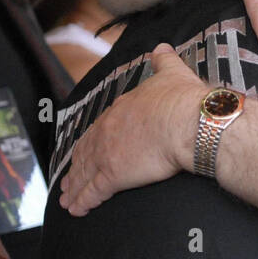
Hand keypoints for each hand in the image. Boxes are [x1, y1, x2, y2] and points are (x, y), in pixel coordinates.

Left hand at [60, 44, 205, 215]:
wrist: (189, 121)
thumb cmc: (183, 100)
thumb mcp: (172, 74)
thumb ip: (164, 62)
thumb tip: (162, 48)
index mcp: (121, 110)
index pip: (100, 128)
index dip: (91, 142)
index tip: (86, 151)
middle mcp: (108, 131)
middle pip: (85, 153)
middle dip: (76, 168)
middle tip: (69, 181)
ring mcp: (108, 154)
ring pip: (84, 174)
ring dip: (74, 188)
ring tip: (68, 200)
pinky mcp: (113, 175)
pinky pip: (92, 192)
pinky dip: (82, 202)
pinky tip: (76, 210)